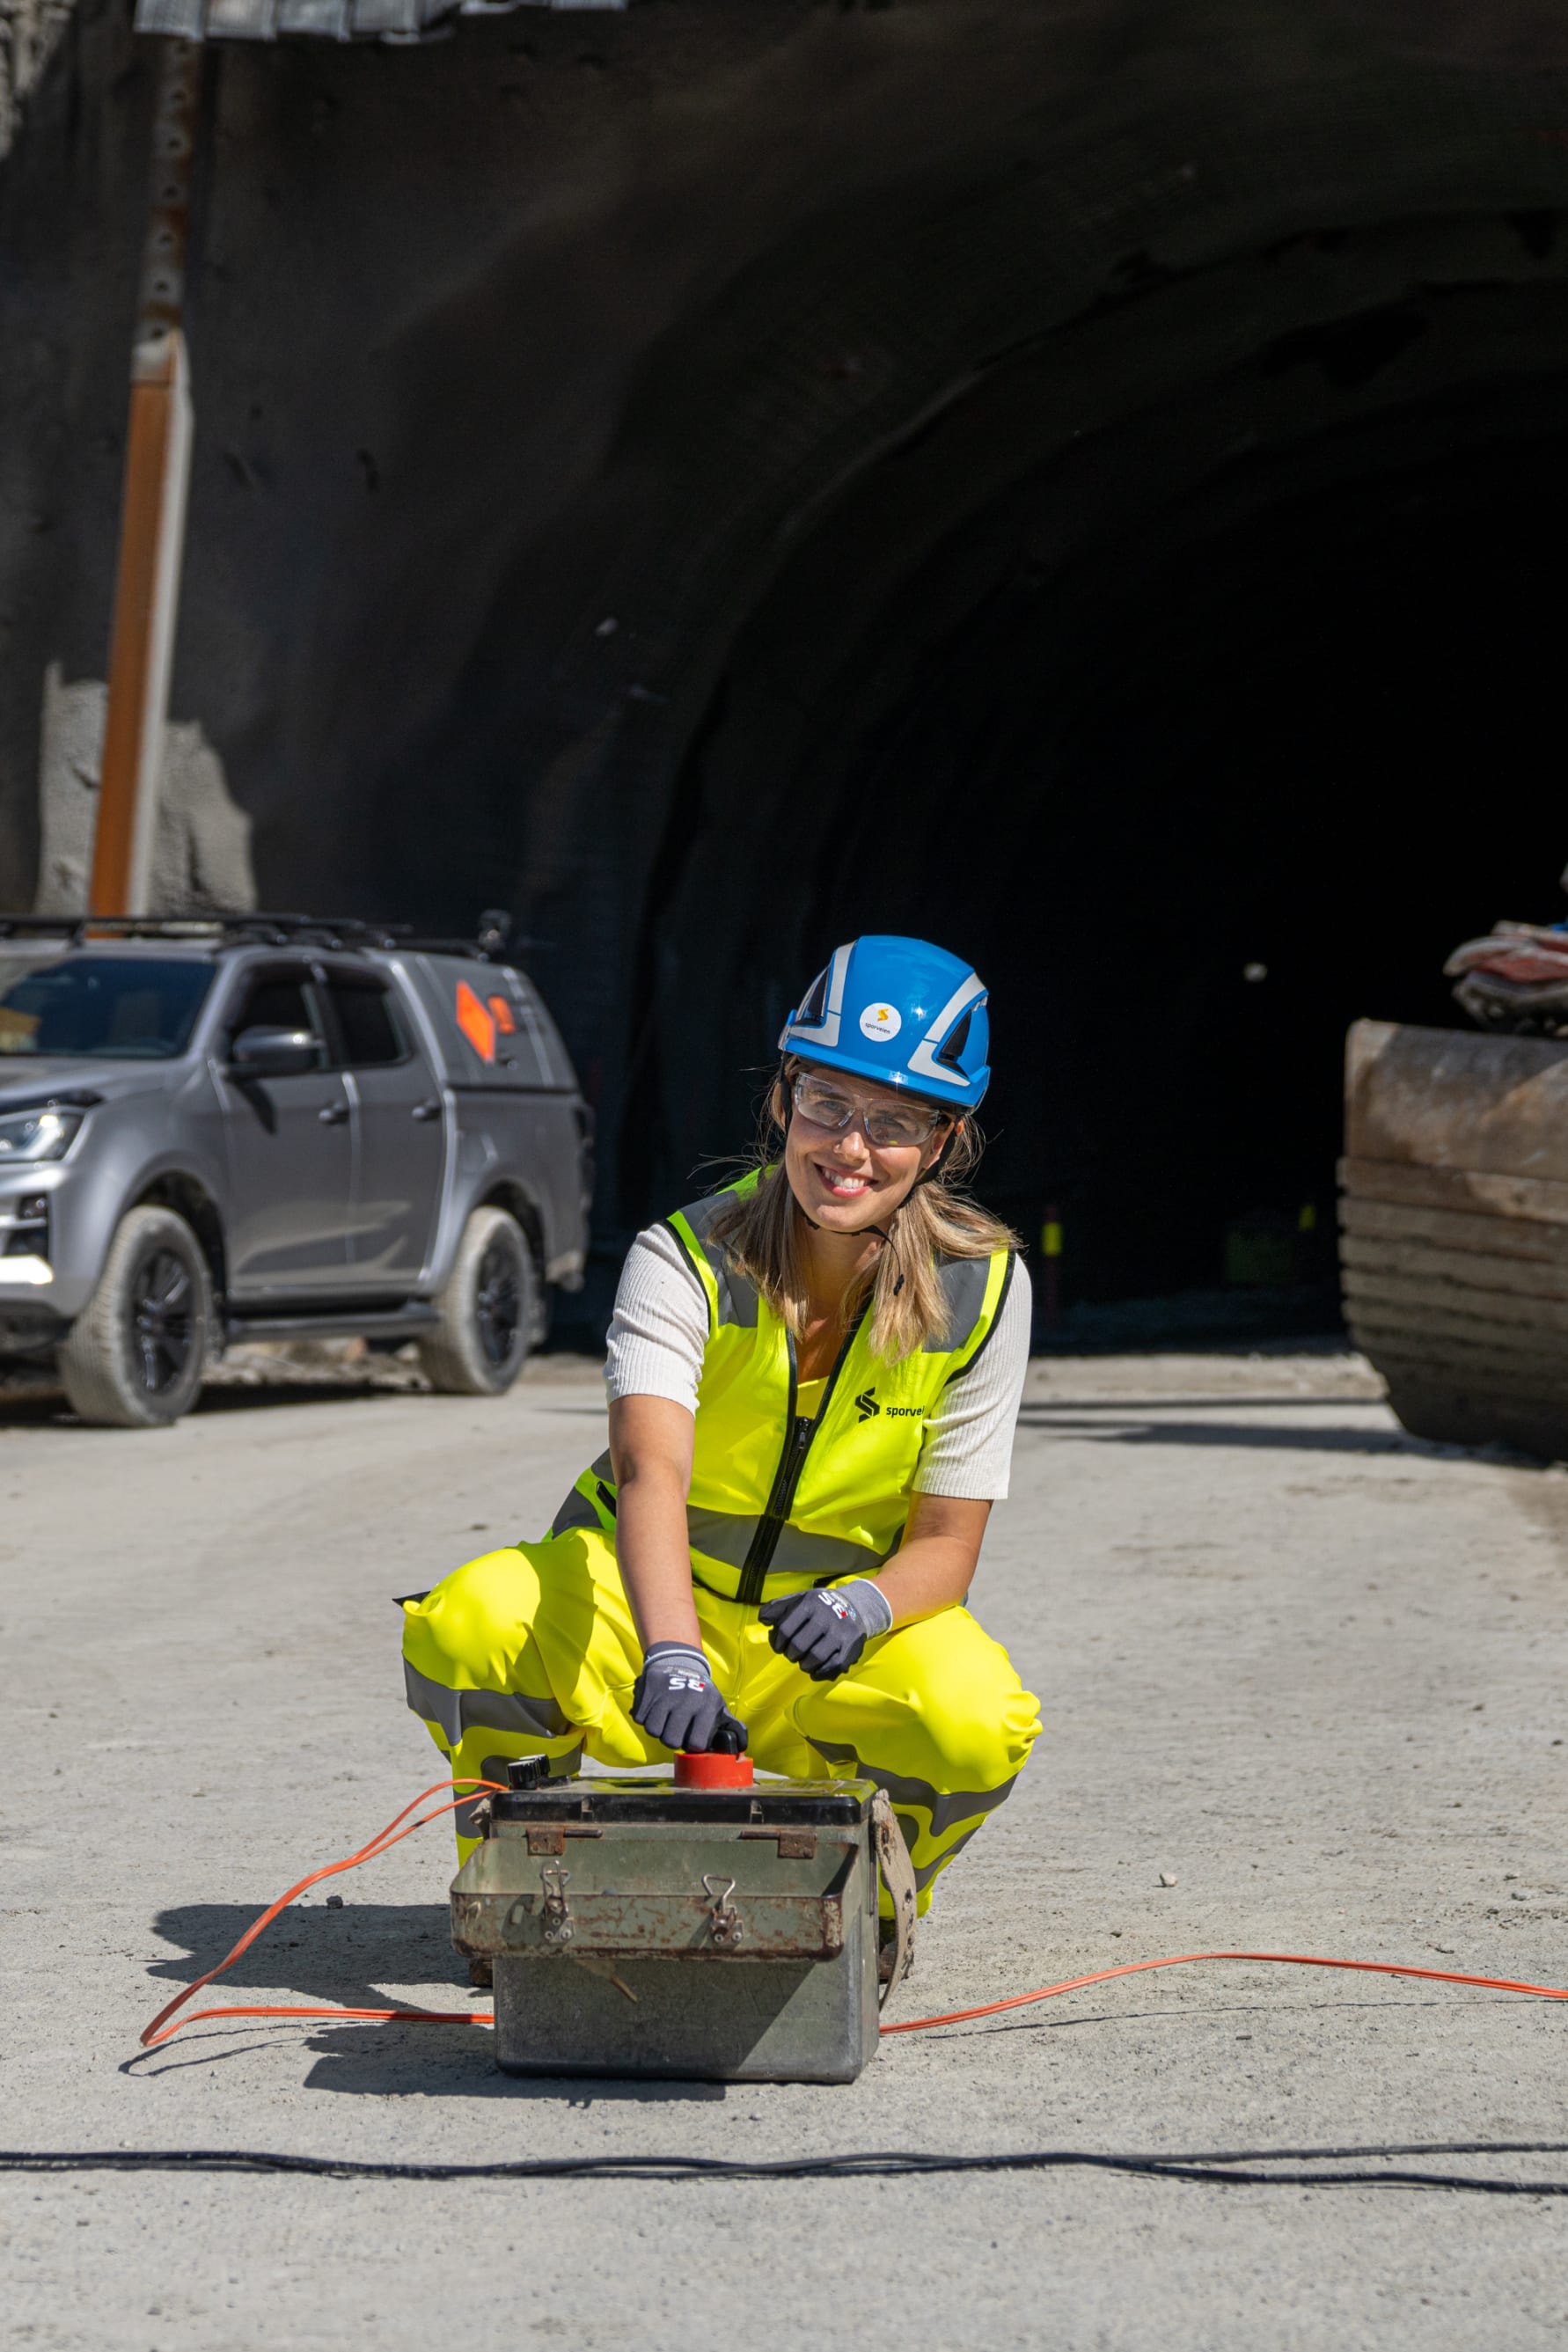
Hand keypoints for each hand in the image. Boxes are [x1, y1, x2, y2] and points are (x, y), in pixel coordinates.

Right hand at [631, 1642, 747, 1753]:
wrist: (679, 1660)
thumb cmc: (700, 1692)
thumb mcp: (718, 1705)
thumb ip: (731, 1728)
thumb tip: (740, 1749)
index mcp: (706, 1706)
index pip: (695, 1743)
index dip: (691, 1744)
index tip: (691, 1737)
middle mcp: (687, 1700)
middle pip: (670, 1741)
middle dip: (671, 1739)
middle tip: (675, 1728)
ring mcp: (666, 1694)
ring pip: (653, 1731)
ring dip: (657, 1728)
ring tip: (665, 1718)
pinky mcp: (649, 1689)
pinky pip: (639, 1718)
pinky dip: (644, 1717)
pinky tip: (654, 1708)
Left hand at [757, 1579, 892, 1681]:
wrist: (855, 1606)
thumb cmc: (819, 1607)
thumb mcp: (798, 1599)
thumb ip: (777, 1608)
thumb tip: (763, 1619)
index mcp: (810, 1603)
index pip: (785, 1629)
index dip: (777, 1642)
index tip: (780, 1646)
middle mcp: (826, 1616)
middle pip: (799, 1646)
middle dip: (791, 1655)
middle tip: (793, 1654)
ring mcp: (840, 1632)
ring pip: (815, 1658)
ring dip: (805, 1665)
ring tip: (804, 1662)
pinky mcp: (851, 1646)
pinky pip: (834, 1666)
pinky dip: (821, 1673)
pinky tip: (815, 1671)